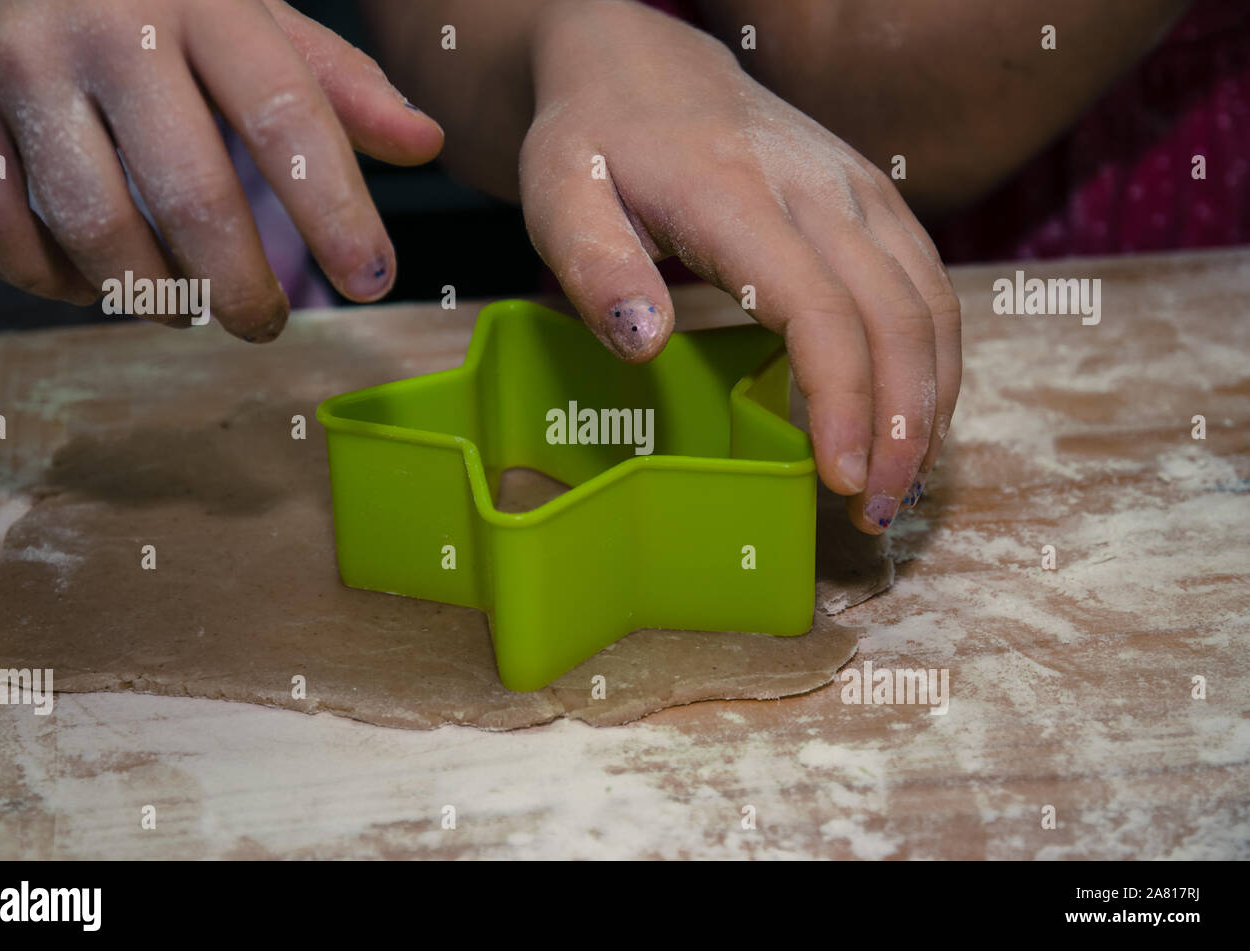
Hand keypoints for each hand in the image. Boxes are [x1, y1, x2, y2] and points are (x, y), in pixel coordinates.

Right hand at [0, 0, 442, 339]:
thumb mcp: (249, 14)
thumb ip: (334, 82)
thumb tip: (427, 144)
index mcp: (199, 1)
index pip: (287, 118)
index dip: (337, 213)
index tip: (374, 282)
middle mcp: (104, 28)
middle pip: (191, 196)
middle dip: (241, 287)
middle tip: (265, 323)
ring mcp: (15, 66)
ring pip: (96, 228)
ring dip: (154, 294)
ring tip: (185, 304)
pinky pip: (5, 232)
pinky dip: (60, 282)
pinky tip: (98, 284)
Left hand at [520, 0, 960, 532]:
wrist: (642, 65)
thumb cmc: (595, 142)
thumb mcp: (560, 195)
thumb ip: (594, 267)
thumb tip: (645, 348)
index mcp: (738, 196)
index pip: (818, 310)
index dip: (842, 403)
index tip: (841, 480)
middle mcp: (819, 189)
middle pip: (896, 316)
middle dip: (902, 427)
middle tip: (879, 513)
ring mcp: (858, 189)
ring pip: (931, 302)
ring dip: (931, 401)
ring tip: (904, 483)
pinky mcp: (874, 197)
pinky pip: (929, 283)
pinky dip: (934, 357)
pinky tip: (913, 413)